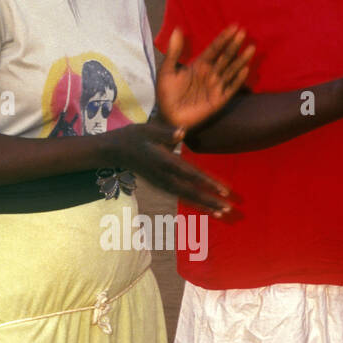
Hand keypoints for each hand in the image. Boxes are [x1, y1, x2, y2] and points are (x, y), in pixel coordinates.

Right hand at [113, 121, 236, 217]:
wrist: (114, 151)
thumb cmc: (132, 136)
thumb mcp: (146, 129)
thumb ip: (164, 132)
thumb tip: (182, 132)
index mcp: (162, 161)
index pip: (188, 173)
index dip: (206, 182)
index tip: (223, 190)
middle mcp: (163, 175)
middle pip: (189, 191)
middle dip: (209, 200)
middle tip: (228, 208)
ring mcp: (160, 182)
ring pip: (185, 196)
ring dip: (203, 205)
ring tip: (221, 213)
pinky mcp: (160, 185)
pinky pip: (179, 196)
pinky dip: (193, 203)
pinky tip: (205, 208)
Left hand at [157, 26, 252, 129]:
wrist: (168, 117)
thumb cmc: (167, 93)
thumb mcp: (167, 70)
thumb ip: (174, 51)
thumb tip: (177, 29)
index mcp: (199, 65)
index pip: (214, 49)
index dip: (223, 38)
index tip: (234, 27)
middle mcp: (210, 73)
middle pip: (225, 57)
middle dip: (234, 45)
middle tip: (243, 32)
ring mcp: (216, 86)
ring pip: (231, 69)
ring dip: (241, 59)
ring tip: (251, 48)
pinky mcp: (219, 99)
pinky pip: (231, 88)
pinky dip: (238, 79)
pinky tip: (245, 70)